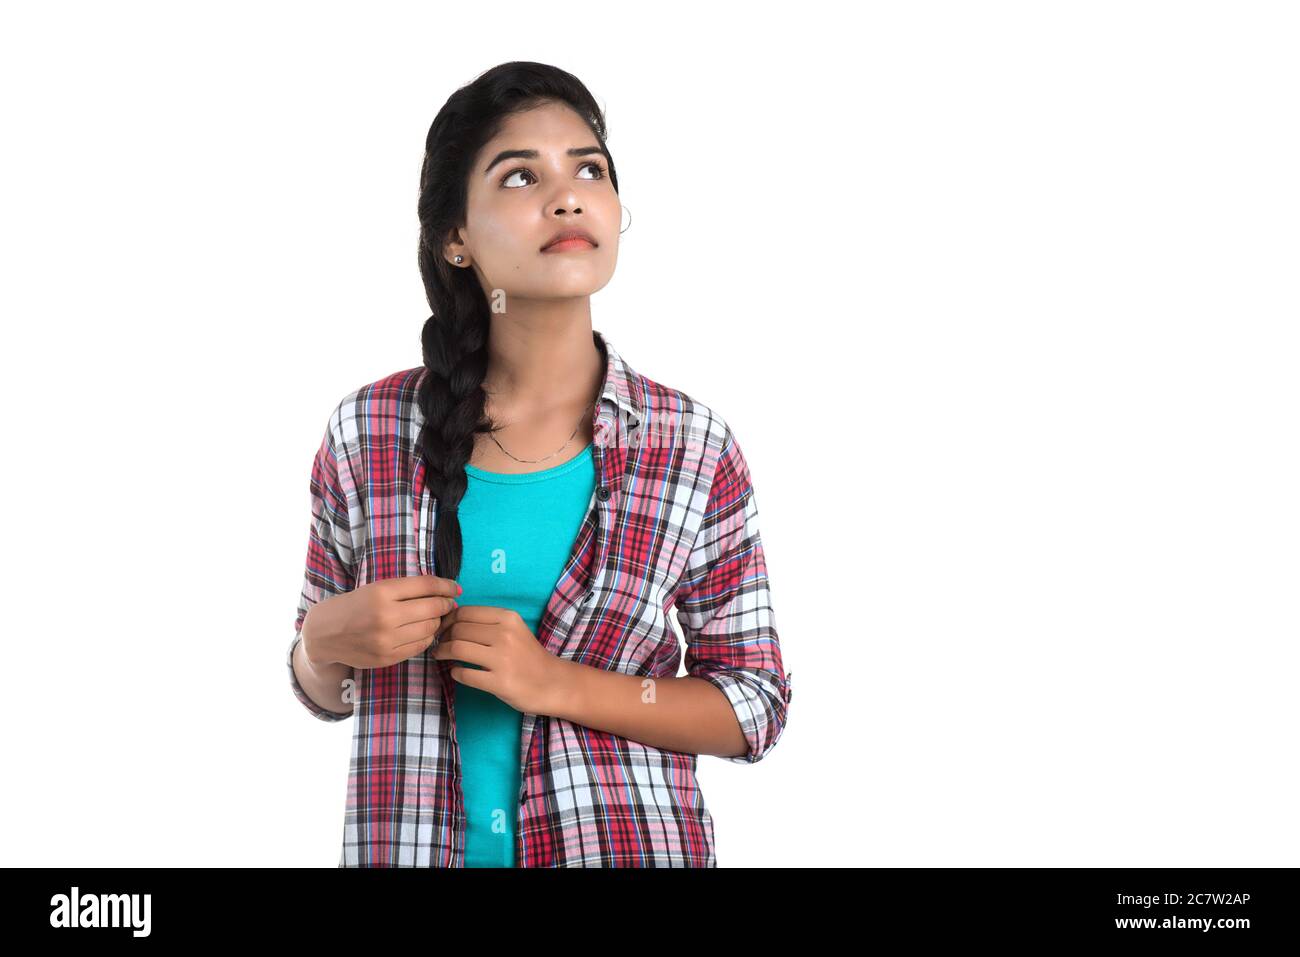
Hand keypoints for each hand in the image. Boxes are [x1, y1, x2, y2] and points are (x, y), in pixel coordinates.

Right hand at [302, 574, 460, 669]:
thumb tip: (446, 591)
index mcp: (382, 592)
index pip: (427, 586)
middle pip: (433, 608)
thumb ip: (407, 589)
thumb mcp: (376, 588)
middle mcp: (385, 616)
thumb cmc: (355, 606)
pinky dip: (427, 637)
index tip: (456, 588)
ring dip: (438, 622)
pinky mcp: (387, 657)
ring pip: (430, 629)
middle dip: (445, 605)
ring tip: (434, 617)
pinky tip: (423, 631)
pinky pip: (420, 646)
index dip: (447, 586)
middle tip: (448, 603)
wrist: (325, 634)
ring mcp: (386, 640)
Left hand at [432, 605, 567, 713]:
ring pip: (458, 649)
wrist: (552, 682)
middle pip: (458, 630)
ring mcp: (503, 659)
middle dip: (442, 637)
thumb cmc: (528, 655)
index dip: (447, 620)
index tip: (442, 628)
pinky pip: (464, 675)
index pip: (465, 612)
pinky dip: (454, 673)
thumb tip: (450, 619)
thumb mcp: (514, 629)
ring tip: (440, 656)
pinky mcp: (499, 683)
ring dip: (442, 652)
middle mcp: (505, 635)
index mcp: (508, 618)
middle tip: (439, 644)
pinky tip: (456, 672)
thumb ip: (488, 623)